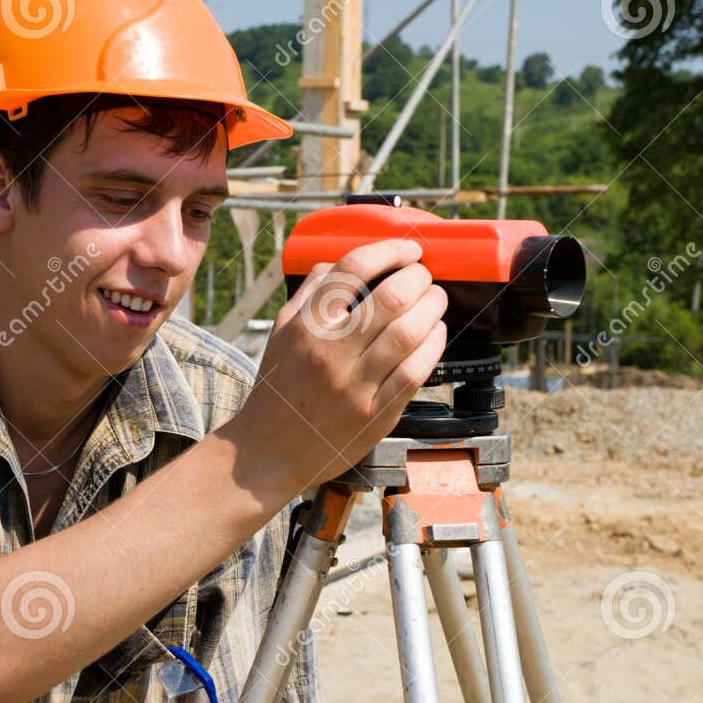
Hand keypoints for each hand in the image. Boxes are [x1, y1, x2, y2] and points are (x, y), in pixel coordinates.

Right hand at [231, 237, 447, 496]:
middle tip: (425, 276)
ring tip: (436, 300)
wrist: (267, 453)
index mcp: (306, 326)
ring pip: (408, 331)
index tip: (409, 249)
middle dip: (419, 277)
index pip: (353, 270)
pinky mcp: (375, 413)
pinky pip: (414, 371)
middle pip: (391, 296)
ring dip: (432, 307)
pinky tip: (435, 334)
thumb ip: (309, 294)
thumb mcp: (281, 334)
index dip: (390, 251)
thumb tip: (339, 262)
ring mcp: (355, 384)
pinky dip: (433, 345)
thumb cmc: (277, 392)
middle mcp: (330, 352)